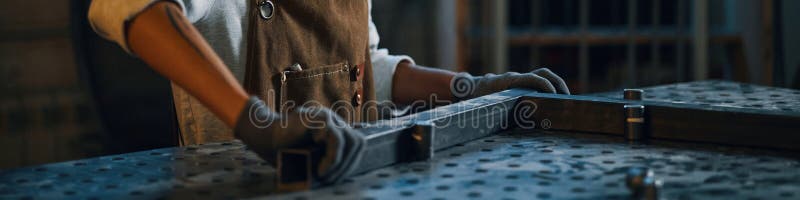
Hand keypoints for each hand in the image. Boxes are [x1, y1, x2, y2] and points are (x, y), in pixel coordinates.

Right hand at [234, 97, 364, 183]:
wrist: (262, 136)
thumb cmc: (284, 150)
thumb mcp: (310, 158)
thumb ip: (326, 161)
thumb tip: (340, 177)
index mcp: (334, 129)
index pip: (356, 145)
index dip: (351, 163)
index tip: (337, 178)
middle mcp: (333, 121)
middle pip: (358, 142)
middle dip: (348, 165)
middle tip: (331, 180)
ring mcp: (326, 117)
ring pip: (350, 141)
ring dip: (340, 163)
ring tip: (325, 175)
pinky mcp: (318, 118)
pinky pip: (336, 139)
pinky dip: (332, 158)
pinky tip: (321, 169)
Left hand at [451, 68, 569, 99]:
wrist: (468, 89)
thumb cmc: (472, 99)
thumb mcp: (477, 104)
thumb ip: (484, 109)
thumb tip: (486, 119)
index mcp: (506, 81)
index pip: (530, 77)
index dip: (543, 85)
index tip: (553, 95)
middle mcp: (516, 78)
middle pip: (543, 73)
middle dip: (557, 83)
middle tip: (568, 99)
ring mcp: (521, 80)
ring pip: (544, 77)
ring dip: (557, 87)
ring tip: (566, 103)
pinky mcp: (523, 85)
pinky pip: (540, 84)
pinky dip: (550, 91)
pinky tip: (556, 106)